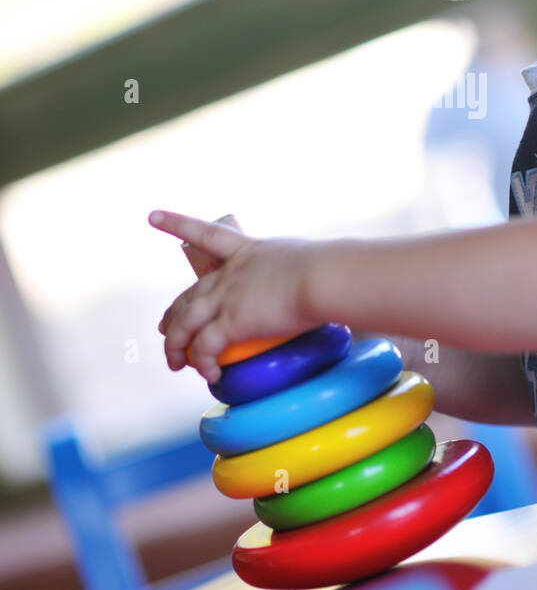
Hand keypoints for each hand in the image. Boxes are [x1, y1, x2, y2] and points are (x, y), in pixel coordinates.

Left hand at [150, 210, 320, 382]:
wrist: (324, 278)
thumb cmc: (329, 270)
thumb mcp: (306, 262)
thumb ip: (301, 274)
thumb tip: (321, 288)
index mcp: (247, 251)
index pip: (205, 232)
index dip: (176, 223)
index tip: (153, 216)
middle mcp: (230, 273)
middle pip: (188, 295)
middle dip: (172, 315)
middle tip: (164, 328)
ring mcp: (227, 297)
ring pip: (184, 325)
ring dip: (175, 347)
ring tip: (174, 363)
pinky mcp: (231, 322)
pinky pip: (205, 348)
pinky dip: (203, 363)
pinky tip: (209, 373)